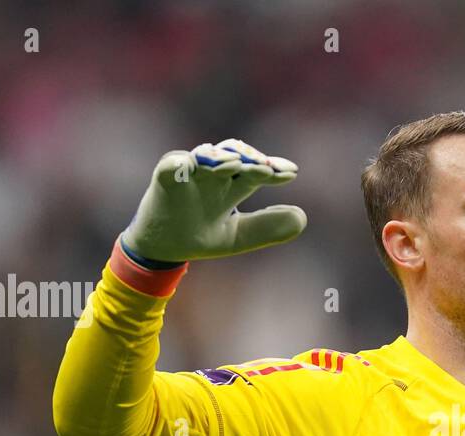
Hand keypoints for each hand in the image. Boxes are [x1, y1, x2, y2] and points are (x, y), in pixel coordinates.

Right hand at [120, 139, 306, 264]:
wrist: (162, 249)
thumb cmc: (199, 235)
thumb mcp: (238, 236)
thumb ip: (266, 227)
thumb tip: (302, 217)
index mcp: (232, 185)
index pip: (256, 172)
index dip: (273, 171)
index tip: (292, 173)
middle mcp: (213, 174)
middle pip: (236, 158)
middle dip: (252, 161)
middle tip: (267, 168)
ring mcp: (189, 173)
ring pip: (207, 157)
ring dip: (222, 158)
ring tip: (236, 163)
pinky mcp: (165, 176)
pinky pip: (172, 165)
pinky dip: (182, 163)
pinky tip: (192, 162)